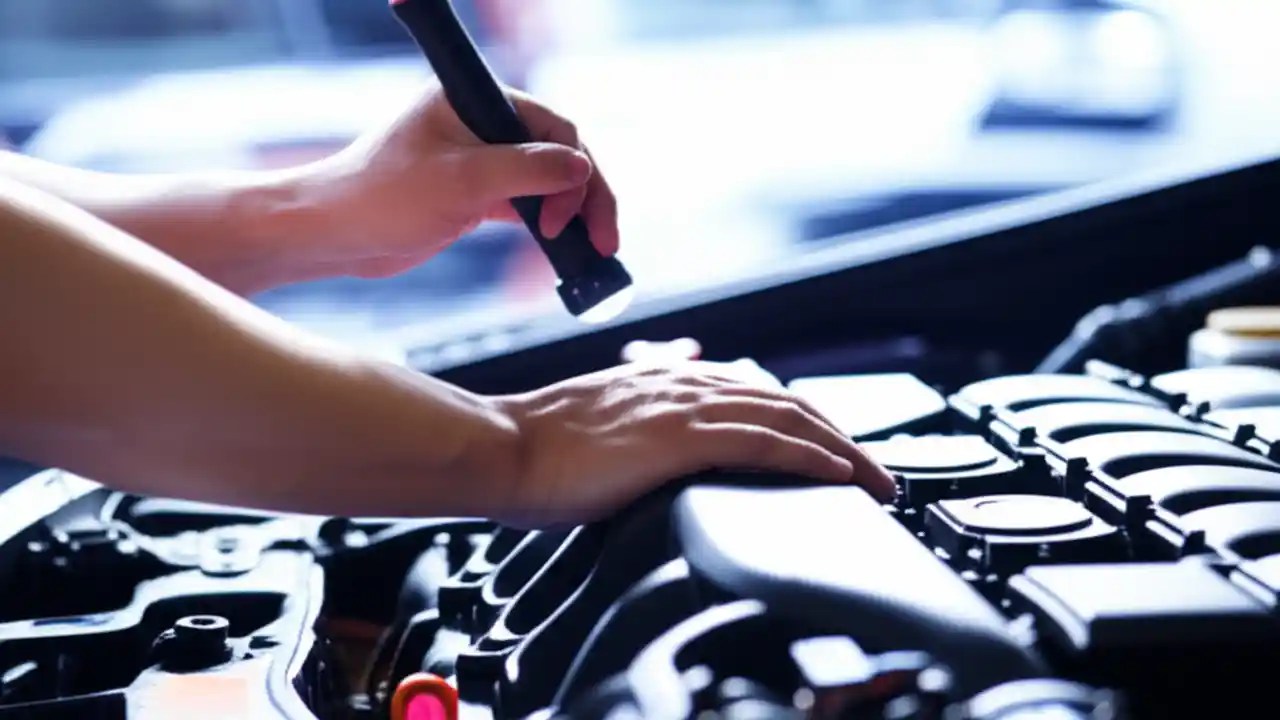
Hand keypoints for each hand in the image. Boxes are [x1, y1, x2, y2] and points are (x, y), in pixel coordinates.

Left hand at [300, 80, 616, 278]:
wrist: (336, 234)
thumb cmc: (381, 197)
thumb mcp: (460, 181)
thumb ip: (525, 170)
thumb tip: (582, 167)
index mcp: (475, 101)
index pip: (554, 126)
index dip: (574, 169)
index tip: (565, 216)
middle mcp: (484, 124)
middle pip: (561, 154)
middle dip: (587, 197)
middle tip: (604, 242)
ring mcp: (484, 160)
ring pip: (551, 181)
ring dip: (575, 214)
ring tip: (594, 252)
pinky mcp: (479, 193)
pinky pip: (532, 203)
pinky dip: (552, 226)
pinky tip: (567, 251)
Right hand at [485, 362, 896, 527]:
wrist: (500, 449)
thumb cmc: (536, 445)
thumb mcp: (596, 413)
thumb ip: (636, 404)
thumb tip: (673, 383)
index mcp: (662, 378)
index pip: (753, 392)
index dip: (800, 420)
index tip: (830, 450)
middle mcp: (682, 383)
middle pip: (784, 402)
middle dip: (836, 436)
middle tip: (872, 470)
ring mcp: (683, 407)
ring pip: (786, 419)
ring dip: (839, 449)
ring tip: (874, 478)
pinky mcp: (680, 437)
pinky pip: (764, 443)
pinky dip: (808, 457)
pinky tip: (837, 475)